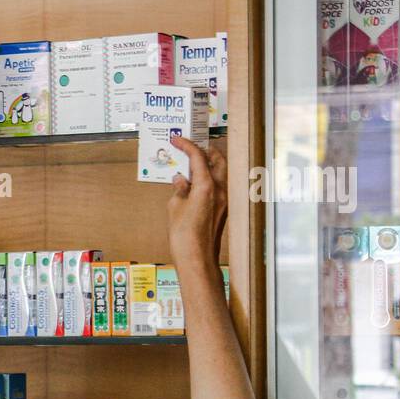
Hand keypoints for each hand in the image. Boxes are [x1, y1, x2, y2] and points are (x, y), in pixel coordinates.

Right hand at [167, 136, 227, 271]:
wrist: (197, 258)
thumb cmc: (184, 236)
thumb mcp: (175, 208)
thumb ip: (179, 189)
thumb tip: (181, 180)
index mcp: (207, 185)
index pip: (198, 157)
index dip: (186, 145)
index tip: (177, 140)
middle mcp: (220, 190)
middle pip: (218, 160)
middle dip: (205, 151)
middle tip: (190, 148)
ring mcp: (224, 199)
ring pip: (221, 173)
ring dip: (208, 165)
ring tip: (192, 166)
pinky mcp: (223, 209)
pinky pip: (218, 186)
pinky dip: (209, 179)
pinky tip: (195, 184)